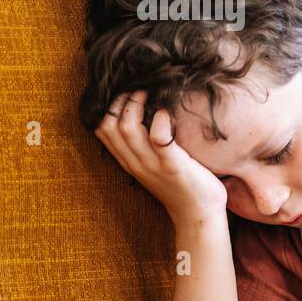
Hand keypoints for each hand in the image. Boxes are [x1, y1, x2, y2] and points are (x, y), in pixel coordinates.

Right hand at [93, 89, 228, 223]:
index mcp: (130, 160)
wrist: (199, 214)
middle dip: (119, 100)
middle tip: (136, 86)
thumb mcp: (156, 163)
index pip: (101, 129)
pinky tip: (166, 113)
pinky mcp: (173, 166)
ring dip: (135, 104)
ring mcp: (153, 164)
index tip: (123, 91)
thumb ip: (146, 145)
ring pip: (127, 129)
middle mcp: (136, 162)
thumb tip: (148, 113)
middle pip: (108, 125)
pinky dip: (159, 121)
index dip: (107, 106)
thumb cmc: (183, 184)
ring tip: (149, 91)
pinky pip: (159, 140)